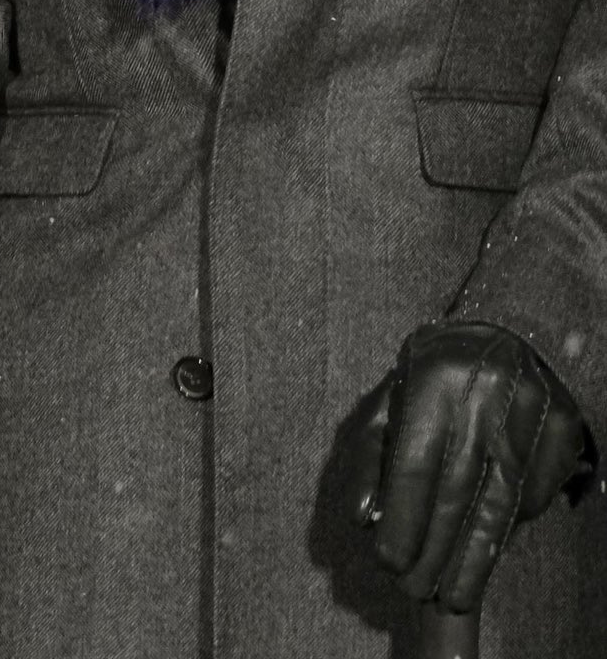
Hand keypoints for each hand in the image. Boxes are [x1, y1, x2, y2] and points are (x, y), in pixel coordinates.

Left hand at [347, 320, 590, 613]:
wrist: (509, 331)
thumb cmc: (435, 372)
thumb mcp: (392, 398)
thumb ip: (370, 455)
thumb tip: (363, 518)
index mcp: (432, 375)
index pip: (415, 462)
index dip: (401, 517)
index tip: (389, 560)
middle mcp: (484, 392)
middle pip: (456, 490)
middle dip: (434, 549)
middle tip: (416, 589)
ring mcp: (531, 412)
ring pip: (499, 503)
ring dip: (474, 558)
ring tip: (452, 594)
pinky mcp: (563, 431)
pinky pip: (533, 497)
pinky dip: (509, 531)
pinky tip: (486, 552)